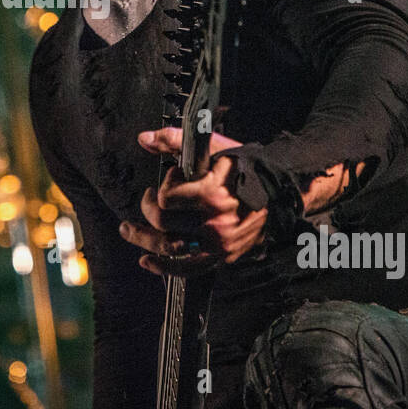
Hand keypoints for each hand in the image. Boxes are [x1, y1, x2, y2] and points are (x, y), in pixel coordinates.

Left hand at [122, 128, 265, 275]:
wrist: (280, 191)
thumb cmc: (246, 167)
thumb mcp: (214, 147)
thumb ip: (176, 140)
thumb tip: (144, 139)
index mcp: (213, 195)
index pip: (167, 197)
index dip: (164, 184)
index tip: (172, 175)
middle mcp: (215, 223)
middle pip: (164, 224)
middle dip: (147, 210)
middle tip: (146, 198)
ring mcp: (219, 243)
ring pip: (170, 248)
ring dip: (143, 240)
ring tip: (127, 230)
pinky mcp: (222, 256)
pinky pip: (188, 268)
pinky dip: (164, 267)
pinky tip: (147, 261)